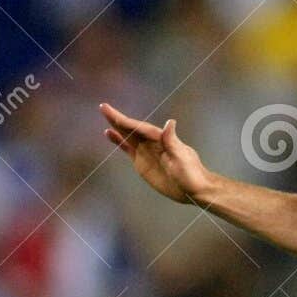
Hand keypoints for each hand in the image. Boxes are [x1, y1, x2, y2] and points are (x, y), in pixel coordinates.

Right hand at [100, 104, 215, 203]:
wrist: (193, 189)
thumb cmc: (190, 173)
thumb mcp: (181, 157)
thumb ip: (172, 141)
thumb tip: (170, 123)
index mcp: (160, 139)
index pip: (140, 128)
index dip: (126, 121)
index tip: (113, 114)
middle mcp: (151, 143)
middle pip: (131, 128)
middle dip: (117, 118)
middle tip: (103, 107)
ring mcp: (146, 152)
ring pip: (128, 136)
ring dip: (116, 127)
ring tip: (105, 115)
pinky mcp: (142, 162)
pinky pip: (128, 149)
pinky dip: (119, 141)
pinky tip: (110, 134)